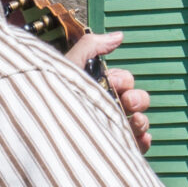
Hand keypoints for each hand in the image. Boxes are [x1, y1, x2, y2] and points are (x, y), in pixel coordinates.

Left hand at [64, 31, 152, 153]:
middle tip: (127, 102)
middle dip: (137, 98)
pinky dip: (143, 141)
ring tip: (134, 121)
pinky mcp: (112, 150)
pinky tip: (140, 139)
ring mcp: (109, 130)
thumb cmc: (53, 97)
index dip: (123, 80)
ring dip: (142, 120)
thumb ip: (91, 47)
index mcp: (96, 89)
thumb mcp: (69, 66)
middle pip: (135, 100)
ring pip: (139, 122)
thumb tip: (119, 36)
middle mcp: (104, 108)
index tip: (114, 82)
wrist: (44, 129)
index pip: (123, 81)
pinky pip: (136, 147)